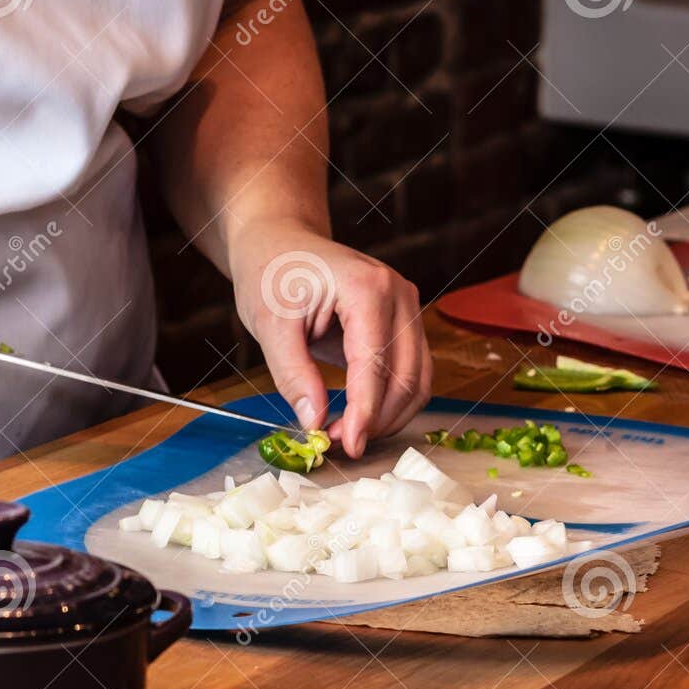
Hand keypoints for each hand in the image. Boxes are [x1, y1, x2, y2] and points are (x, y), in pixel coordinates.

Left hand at [231, 224, 430, 458]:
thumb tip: (315, 421)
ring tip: (345, 435)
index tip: (346, 445)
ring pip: (418, 380)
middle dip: (376, 420)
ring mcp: (407, 307)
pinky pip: (412, 372)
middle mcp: (399, 294)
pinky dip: (392, 402)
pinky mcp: (404, 321)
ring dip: (389, 416)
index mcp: (367, 288)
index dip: (364, 412)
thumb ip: (293, 375)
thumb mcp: (269, 325)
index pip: (375, 365)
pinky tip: (361, 417)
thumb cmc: (271, 273)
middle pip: (407, 377)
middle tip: (336, 446)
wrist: (280, 242)